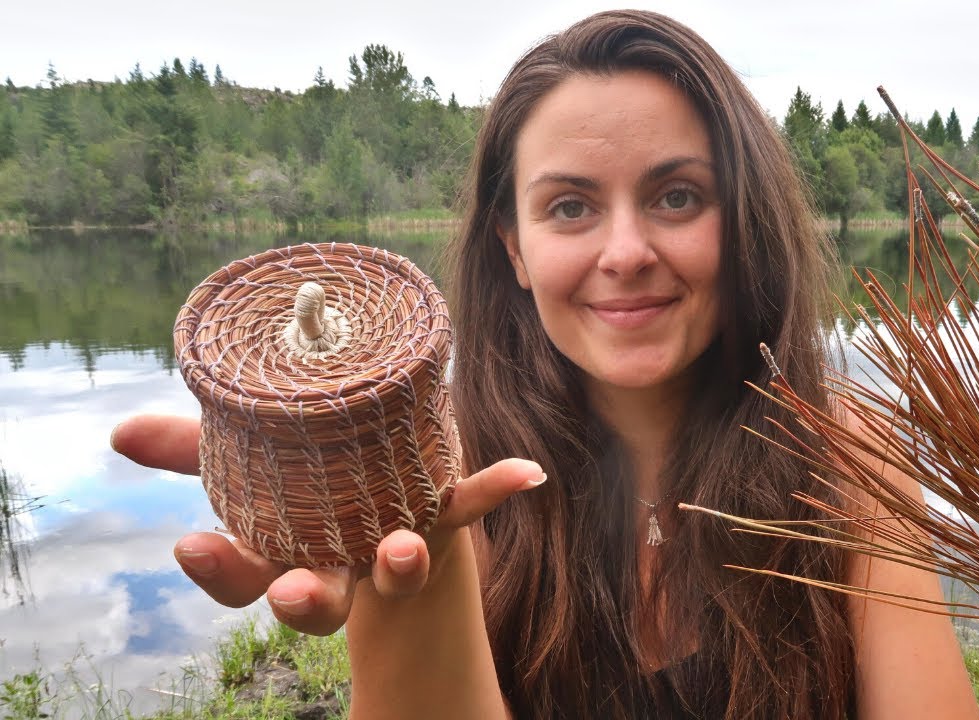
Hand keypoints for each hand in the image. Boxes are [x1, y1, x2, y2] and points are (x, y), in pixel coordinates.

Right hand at [110, 414, 543, 635]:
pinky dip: (498, 485)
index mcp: (285, 551)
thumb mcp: (249, 461)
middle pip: (314, 600)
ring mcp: (393, 542)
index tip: (193, 546)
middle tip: (297, 592)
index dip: (219, 571)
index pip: (241, 578)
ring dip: (398, 564)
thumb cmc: (308, 477)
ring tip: (403, 551)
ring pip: (390, 569)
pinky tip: (528, 472)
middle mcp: (340, 562)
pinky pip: (467, 504)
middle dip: (303, 600)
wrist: (387, 491)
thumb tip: (119, 433)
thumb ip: (192, 447)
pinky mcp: (443, 515)